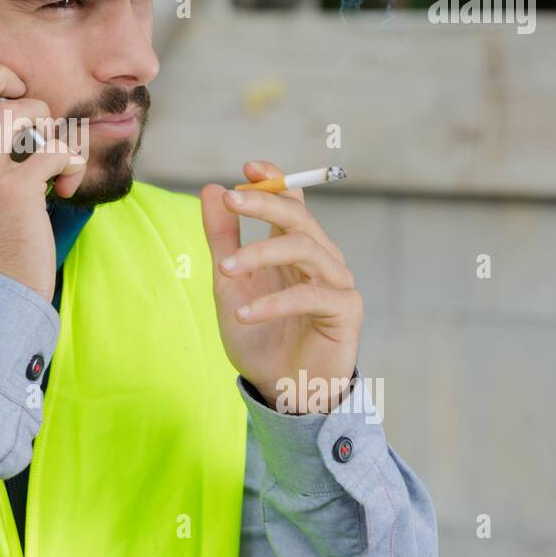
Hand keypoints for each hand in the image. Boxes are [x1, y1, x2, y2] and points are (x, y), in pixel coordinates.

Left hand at [199, 161, 361, 413]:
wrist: (279, 389)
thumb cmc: (258, 335)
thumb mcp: (230, 283)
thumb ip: (223, 239)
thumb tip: (209, 189)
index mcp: (294, 247)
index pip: (292, 201)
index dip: (275, 179)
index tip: (247, 167)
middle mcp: (320, 257)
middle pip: (299, 217)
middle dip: (264, 202)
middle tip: (231, 199)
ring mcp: (338, 282)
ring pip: (305, 249)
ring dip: (261, 254)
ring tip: (225, 270)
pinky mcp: (347, 310)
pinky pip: (311, 295)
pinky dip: (274, 302)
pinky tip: (244, 314)